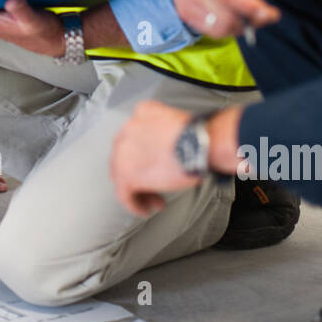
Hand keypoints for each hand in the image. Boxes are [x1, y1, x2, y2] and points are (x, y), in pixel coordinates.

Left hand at [110, 100, 202, 215]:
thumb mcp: (177, 123)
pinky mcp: (127, 175)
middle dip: (139, 173)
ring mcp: (124, 153)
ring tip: (152, 200)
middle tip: (152, 185)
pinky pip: (124, 194)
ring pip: (122, 175)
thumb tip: (166, 153)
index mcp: (142, 113)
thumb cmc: (198, 137)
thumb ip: (163, 134)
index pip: (134, 137)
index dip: (143, 155)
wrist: (199, 144)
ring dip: (138, 189)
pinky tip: (144, 209)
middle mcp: (128, 130)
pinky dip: (134, 204)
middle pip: (124, 157)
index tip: (153, 165)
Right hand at [169, 0, 279, 38]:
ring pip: (216, 27)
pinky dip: (226, 28)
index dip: (248, 6)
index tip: (269, 12)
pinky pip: (208, 30)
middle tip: (267, 15)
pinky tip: (236, 17)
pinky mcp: (183, 10)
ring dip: (239, 27)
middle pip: (222, 15)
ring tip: (253, 17)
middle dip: (250, 20)